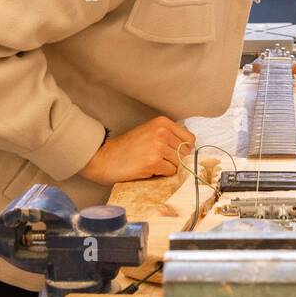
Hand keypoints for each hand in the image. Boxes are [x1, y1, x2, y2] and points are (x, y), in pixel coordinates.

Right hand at [80, 116, 195, 185]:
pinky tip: (148, 169)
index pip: (190, 139)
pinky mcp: (154, 161)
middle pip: (186, 152)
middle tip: (160, 161)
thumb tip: (189, 148)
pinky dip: (162, 174)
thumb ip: (169, 136)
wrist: (105, 158)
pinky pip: (170, 172)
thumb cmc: (128, 147)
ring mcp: (158, 146)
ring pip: (179, 163)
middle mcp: (162, 132)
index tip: (173, 154)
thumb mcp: (149, 132)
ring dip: (169, 167)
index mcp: (163, 122)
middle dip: (176, 160)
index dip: (183, 149)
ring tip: (152, 164)